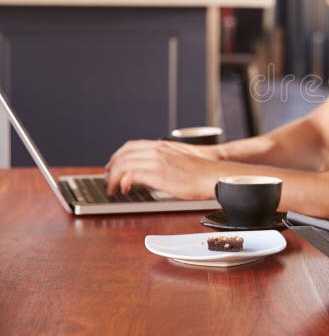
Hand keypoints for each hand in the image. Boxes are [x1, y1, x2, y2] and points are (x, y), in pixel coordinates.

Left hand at [104, 139, 221, 198]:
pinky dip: (123, 182)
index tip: (113, 166)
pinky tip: (124, 189)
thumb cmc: (202, 173)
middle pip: (123, 154)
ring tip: (113, 188)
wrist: (213, 176)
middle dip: (111, 167)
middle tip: (108, 179)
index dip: (118, 156)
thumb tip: (156, 173)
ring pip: (123, 164)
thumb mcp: (180, 160)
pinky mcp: (157, 174)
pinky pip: (131, 175)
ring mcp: (156, 161)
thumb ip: (166, 162)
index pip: (131, 146)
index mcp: (163, 146)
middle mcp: (157, 150)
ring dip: (113, 177)